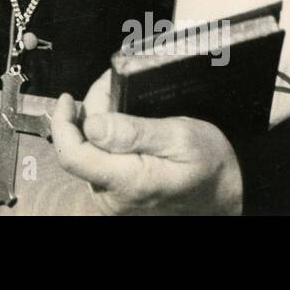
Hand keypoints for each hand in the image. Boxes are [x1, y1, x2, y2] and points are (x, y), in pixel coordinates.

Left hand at [49, 69, 243, 214]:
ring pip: (87, 153)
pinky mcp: (118, 197)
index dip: (62, 122)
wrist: (227, 193)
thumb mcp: (179, 137)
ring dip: (97, 124)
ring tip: (120, 103)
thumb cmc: (210, 166)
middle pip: (78, 148)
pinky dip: (105, 140)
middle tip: (111, 90)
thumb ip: (133, 132)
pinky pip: (99, 163)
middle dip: (88, 114)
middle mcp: (113, 197)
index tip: (68, 98)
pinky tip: (120, 126)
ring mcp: (114, 200)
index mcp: (127, 182)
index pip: (71, 154)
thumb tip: (92, 124)